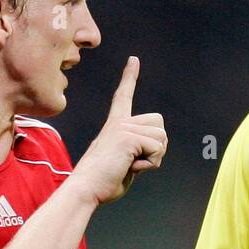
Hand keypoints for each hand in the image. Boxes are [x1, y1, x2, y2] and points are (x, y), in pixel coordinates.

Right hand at [72, 57, 167, 204]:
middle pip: (159, 123)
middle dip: (157, 146)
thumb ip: (135, 152)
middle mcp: (119, 122)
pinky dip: (150, 164)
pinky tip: (131, 168)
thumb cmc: (102, 183)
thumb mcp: (123, 162)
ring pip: (161, 138)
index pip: (123, 96)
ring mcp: (123, 127)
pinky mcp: (128, 137)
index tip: (133, 60)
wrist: (86, 188)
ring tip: (131, 165)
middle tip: (137, 161)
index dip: (129, 77)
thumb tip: (151, 152)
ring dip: (153, 158)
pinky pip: (157, 149)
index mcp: (115, 125)